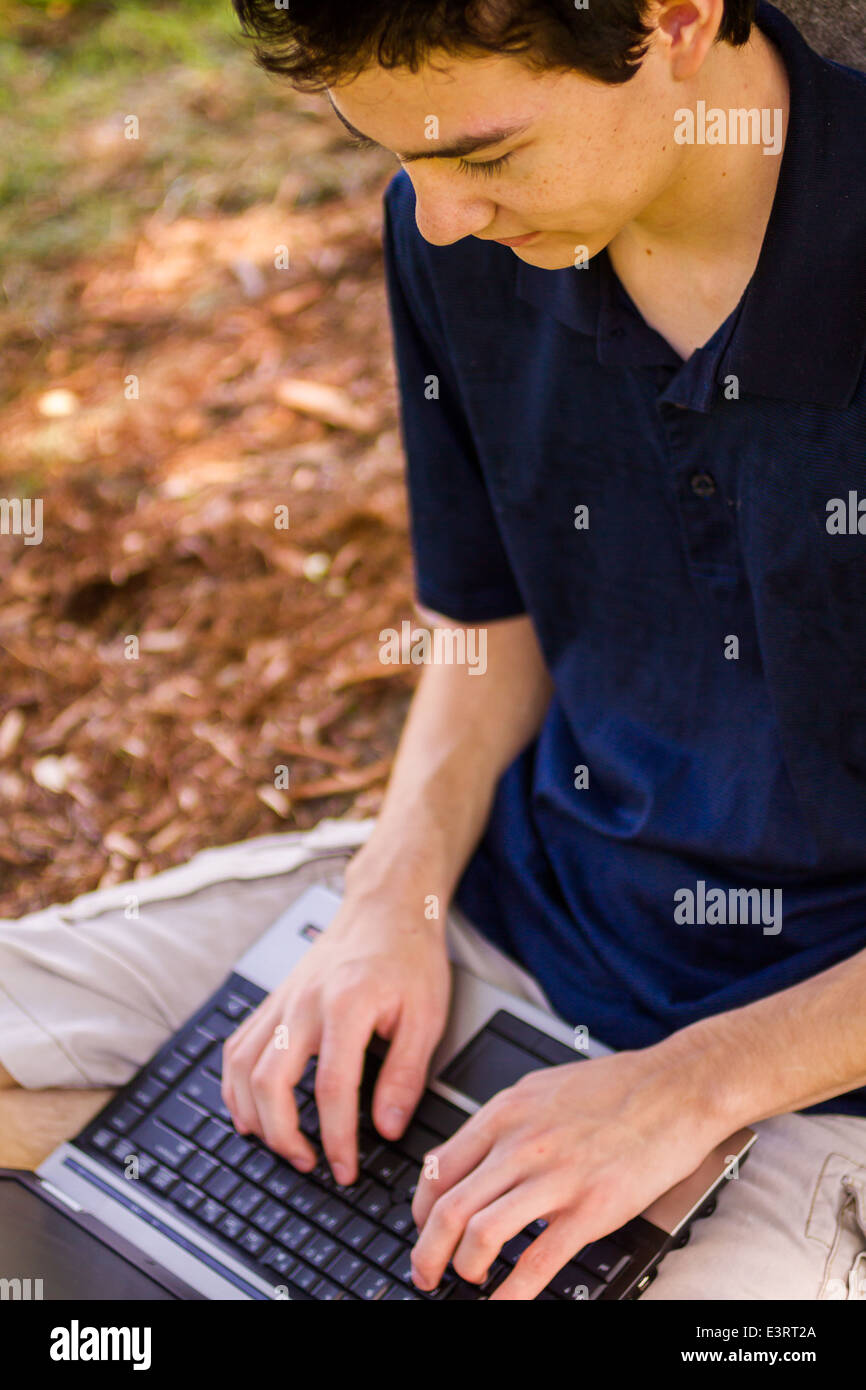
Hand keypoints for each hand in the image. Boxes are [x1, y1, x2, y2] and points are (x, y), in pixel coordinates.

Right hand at [221, 882, 450, 1184]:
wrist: (385, 907)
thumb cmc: (408, 955)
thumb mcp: (427, 1015)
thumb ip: (405, 1075)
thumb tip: (387, 1128)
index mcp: (347, 1004)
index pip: (332, 1089)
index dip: (337, 1139)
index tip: (346, 1168)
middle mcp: (303, 1002)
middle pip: (269, 1082)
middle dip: (283, 1136)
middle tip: (309, 1163)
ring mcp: (281, 999)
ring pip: (242, 1067)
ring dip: (254, 1116)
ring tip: (281, 1145)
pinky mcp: (272, 1000)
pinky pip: (237, 1048)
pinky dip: (235, 1086)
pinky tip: (251, 1111)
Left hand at [410, 1045, 727, 1299]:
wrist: (675, 1087)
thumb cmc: (614, 1087)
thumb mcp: (540, 1089)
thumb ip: (503, 1123)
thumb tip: (471, 1156)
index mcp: (504, 1113)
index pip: (438, 1169)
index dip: (420, 1210)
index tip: (422, 1229)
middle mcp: (520, 1144)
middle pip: (448, 1208)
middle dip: (427, 1252)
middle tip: (425, 1273)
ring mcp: (555, 1178)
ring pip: (481, 1234)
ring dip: (465, 1269)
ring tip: (468, 1281)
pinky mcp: (591, 1209)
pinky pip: (537, 1260)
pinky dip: (512, 1293)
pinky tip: (503, 1304)